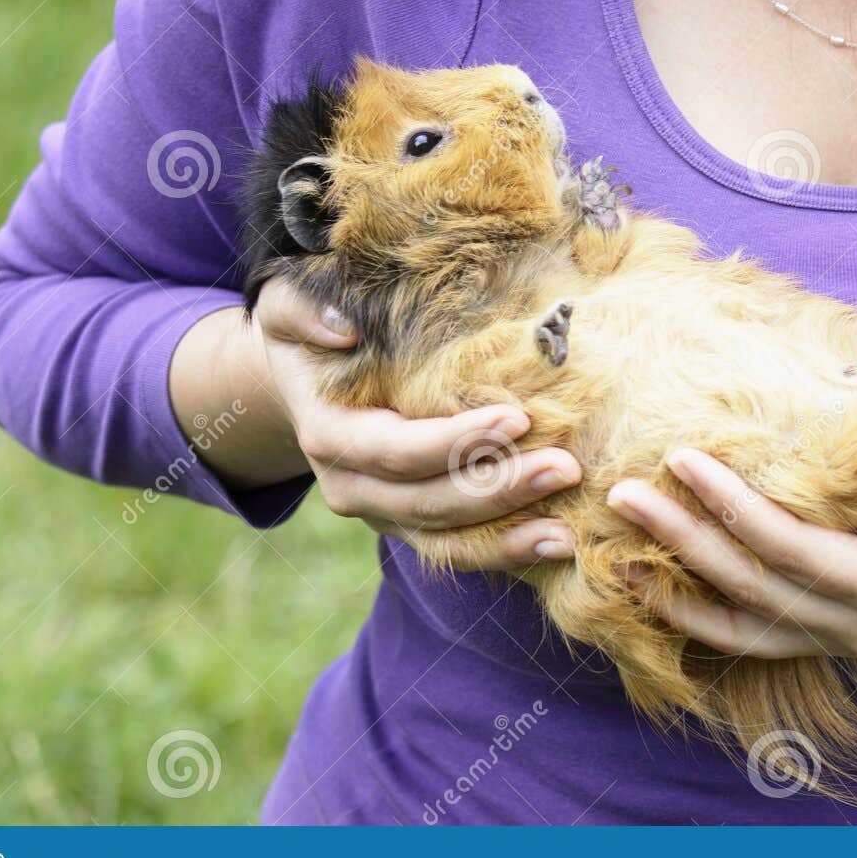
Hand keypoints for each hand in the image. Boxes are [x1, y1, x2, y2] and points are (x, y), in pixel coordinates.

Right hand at [170, 279, 579, 568]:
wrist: (305, 381)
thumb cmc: (310, 331)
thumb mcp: (288, 305)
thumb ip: (304, 311)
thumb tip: (342, 330)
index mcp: (329, 434)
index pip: (396, 449)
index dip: (455, 441)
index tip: (517, 418)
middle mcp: (352, 487)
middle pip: (429, 501)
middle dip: (501, 489)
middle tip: (566, 467)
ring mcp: (381, 514)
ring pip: (447, 539)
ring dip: (510, 535)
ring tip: (568, 531)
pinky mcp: (409, 526)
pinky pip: (457, 550)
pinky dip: (506, 552)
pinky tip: (557, 545)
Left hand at [606, 443, 856, 658]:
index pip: (795, 551)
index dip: (734, 510)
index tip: (682, 457)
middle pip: (755, 591)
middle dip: (684, 543)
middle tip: (623, 492)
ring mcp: (847, 641)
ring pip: (745, 627)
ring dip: (676, 592)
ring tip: (613, 553)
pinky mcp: (834, 634)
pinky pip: (755, 634)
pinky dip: (699, 614)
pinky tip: (654, 583)